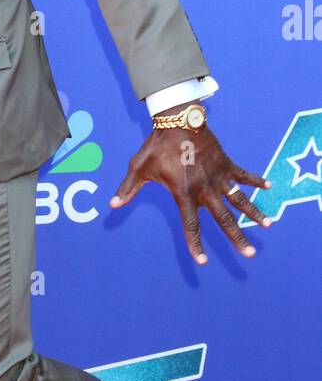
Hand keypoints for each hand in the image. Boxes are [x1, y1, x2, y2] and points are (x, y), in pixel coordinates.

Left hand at [109, 120, 272, 264]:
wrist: (178, 119)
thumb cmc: (157, 145)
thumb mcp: (139, 168)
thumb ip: (128, 188)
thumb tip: (112, 205)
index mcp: (184, 193)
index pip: (190, 224)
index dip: (195, 244)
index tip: (202, 261)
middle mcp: (205, 188)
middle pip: (224, 219)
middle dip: (236, 237)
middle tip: (249, 254)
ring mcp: (218, 176)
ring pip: (240, 200)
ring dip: (254, 213)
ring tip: (268, 225)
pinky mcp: (226, 164)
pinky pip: (244, 175)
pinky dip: (256, 180)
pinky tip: (269, 187)